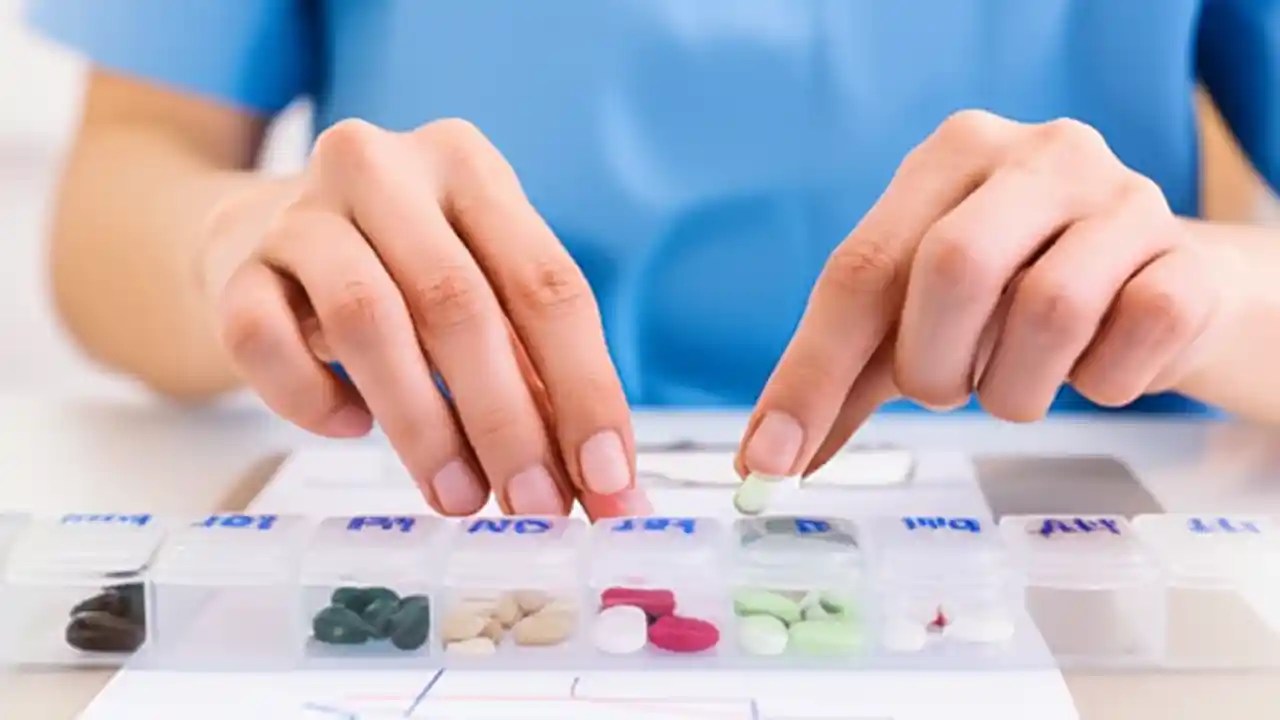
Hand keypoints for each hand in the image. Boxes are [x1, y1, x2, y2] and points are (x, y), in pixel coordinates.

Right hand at [200, 118, 647, 518]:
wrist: (263, 238)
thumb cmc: (399, 273)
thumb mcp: (479, 293)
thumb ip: (535, 375)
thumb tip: (602, 483)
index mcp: (469, 166)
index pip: (548, 284)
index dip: (586, 389)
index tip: (608, 479)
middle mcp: (384, 169)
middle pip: (460, 304)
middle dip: (508, 423)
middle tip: (534, 505)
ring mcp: (299, 212)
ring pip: (367, 321)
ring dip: (423, 428)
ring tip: (458, 497)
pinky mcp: (235, 266)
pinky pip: (268, 344)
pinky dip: (316, 402)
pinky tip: (351, 426)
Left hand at [739, 110, 1225, 476]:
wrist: (1160, 285)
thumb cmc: (1016, 297)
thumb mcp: (919, 316)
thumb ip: (845, 375)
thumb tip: (765, 458)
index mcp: (951, 155)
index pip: (861, 268)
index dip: (811, 373)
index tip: (769, 457)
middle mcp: (1039, 154)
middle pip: (954, 270)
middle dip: (934, 366)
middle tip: (947, 385)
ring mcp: (1125, 197)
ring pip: (1048, 313)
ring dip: (1016, 386)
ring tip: (1020, 376)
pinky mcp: (1188, 258)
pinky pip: (1130, 343)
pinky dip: (1099, 383)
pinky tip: (1095, 364)